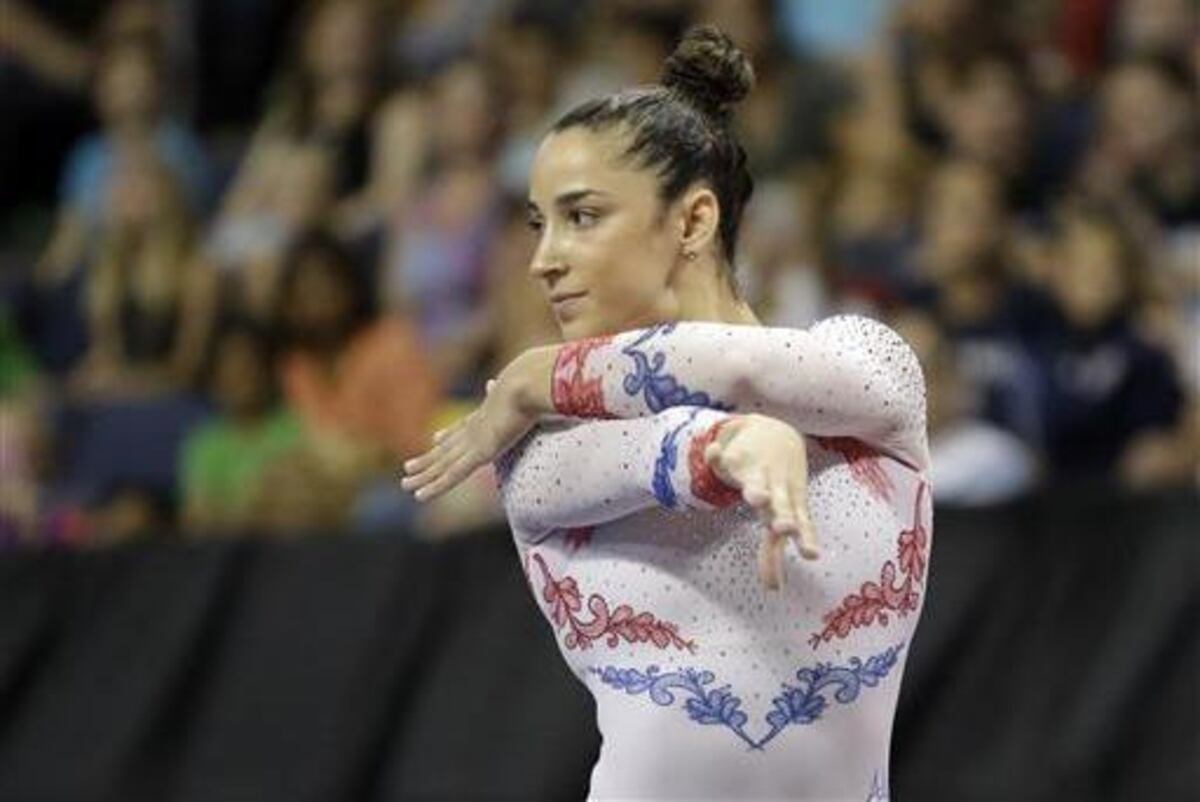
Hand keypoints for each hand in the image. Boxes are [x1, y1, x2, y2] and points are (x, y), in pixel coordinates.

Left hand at [399, 374, 535, 501]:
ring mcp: (475, 440)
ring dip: (423, 474)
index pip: (464, 427)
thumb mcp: (533, 391)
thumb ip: (534, 393)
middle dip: (429, 458)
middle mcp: (477, 427)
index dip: (449, 434)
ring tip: (405, 482)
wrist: (529, 382)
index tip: (435, 438)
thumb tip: (544, 384)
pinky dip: (435, 486)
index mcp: (488, 413)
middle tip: (409, 466)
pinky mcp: (479, 452)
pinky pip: (452, 475)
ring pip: (442, 464)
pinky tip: (419, 496)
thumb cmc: (537, 385)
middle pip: (447, 447)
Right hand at [704, 414, 819, 589]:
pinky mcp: (735, 458)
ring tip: (754, 496)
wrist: (777, 434)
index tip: (811, 555)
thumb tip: (773, 590)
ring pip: (756, 481)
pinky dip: (717, 457)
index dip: (804, 539)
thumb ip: (772, 554)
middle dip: (782, 515)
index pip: (798, 525)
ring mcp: (756, 473)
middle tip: (785, 527)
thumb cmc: (780, 486)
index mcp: (789, 504)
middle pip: (781, 504)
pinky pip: (724, 458)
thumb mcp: (779, 516)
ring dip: (755, 488)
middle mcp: (776, 489)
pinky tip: (713, 451)